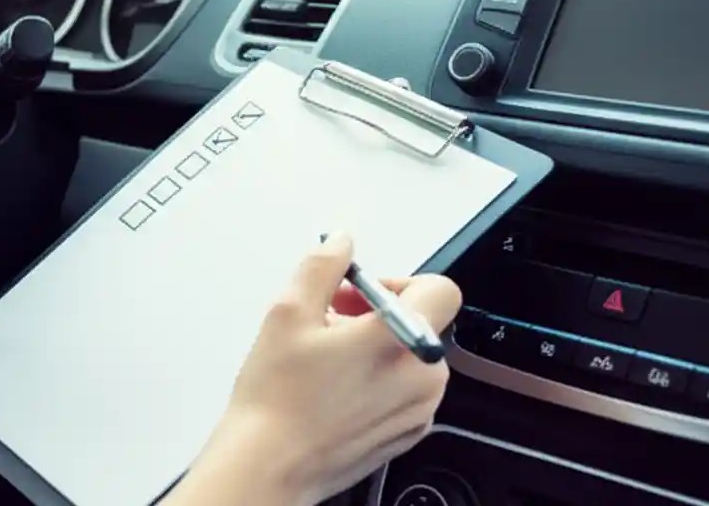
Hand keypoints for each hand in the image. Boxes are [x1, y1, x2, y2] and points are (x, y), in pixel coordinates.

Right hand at [165, 233, 460, 505]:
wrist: (269, 465)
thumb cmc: (276, 398)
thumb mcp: (288, 312)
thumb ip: (323, 266)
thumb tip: (342, 243)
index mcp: (401, 339)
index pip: (439, 288)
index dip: (397, 282)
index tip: (361, 295)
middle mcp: (422, 376)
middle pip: (421, 321)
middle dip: (378, 314)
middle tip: (330, 323)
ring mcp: (419, 409)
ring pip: (413, 356)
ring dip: (378, 347)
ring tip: (328, 359)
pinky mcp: (409, 433)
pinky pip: (408, 390)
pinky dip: (380, 380)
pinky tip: (336, 387)